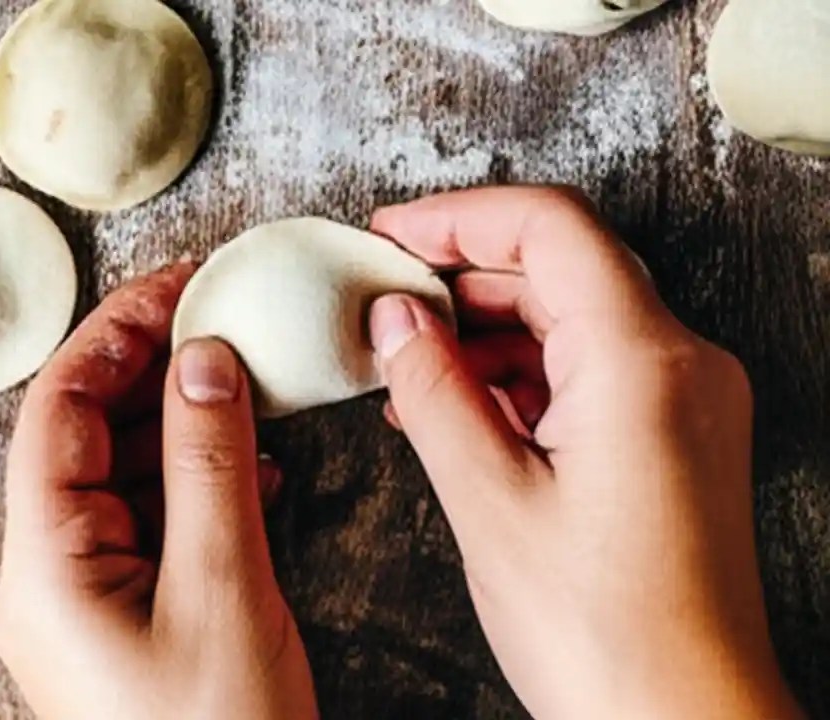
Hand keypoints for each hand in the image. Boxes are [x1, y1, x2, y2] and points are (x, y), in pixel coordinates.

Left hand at [0, 264, 316, 719]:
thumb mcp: (223, 589)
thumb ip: (208, 463)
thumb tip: (202, 359)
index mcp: (43, 567)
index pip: (57, 411)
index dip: (115, 333)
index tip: (180, 285)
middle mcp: (44, 577)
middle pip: (80, 437)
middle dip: (147, 370)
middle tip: (217, 316)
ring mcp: (81, 601)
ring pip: (117, 477)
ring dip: (178, 424)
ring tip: (244, 380)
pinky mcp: (121, 620)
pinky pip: (146, 525)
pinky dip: (194, 483)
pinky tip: (255, 467)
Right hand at [368, 187, 801, 719]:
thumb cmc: (606, 636)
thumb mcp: (488, 502)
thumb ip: (433, 392)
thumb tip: (393, 321)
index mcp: (641, 363)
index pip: (549, 229)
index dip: (456, 219)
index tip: (387, 236)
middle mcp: (681, 365)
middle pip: (563, 266)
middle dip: (464, 274)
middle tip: (382, 300)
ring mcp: (685, 402)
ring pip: (574, 318)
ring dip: (487, 328)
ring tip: (406, 365)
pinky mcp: (674, 439)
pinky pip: (590, 371)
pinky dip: (520, 374)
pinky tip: (456, 408)